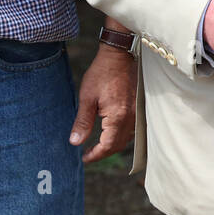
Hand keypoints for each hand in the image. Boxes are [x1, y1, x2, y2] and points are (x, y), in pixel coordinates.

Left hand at [70, 44, 136, 161]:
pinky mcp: (138, 107)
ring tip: (98, 145)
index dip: (95, 155)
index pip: (108, 146)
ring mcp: (137, 112)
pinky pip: (132, 129)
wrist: (119, 55)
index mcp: (117, 117)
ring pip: (127, 138)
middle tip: (88, 154)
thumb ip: (82, 122)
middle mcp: (130, 117)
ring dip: (113, 145)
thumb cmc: (101, 74)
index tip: (84, 158)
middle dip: (103, 153)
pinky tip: (111, 132)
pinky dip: (121, 135)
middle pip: (119, 145)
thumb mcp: (87, 98)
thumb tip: (75, 142)